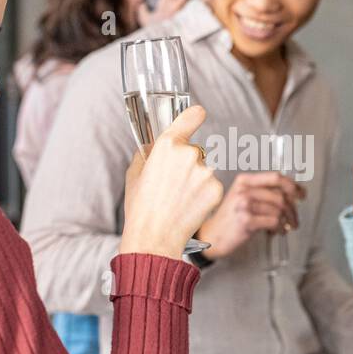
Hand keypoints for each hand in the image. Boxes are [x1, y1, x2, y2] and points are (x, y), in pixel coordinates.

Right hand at [119, 104, 223, 258]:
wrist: (155, 237)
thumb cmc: (141, 207)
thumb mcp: (135, 173)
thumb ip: (147, 153)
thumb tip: (154, 146)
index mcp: (167, 145)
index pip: (192, 116)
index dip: (194, 116)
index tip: (196, 116)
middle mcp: (190, 154)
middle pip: (194, 150)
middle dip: (187, 163)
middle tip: (172, 183)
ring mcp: (206, 172)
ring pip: (203, 169)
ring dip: (196, 179)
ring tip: (179, 198)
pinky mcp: (217, 189)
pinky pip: (211, 185)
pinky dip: (203, 194)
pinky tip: (189, 205)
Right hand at [196, 172, 306, 260]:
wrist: (212, 236)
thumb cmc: (230, 219)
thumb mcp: (243, 199)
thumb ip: (264, 194)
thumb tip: (292, 196)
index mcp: (244, 181)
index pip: (275, 177)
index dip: (292, 185)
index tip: (301, 194)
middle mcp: (244, 190)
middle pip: (280, 195)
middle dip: (292, 209)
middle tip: (294, 220)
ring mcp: (244, 205)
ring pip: (279, 209)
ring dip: (286, 220)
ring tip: (284, 227)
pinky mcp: (246, 220)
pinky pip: (274, 221)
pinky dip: (280, 228)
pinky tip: (277, 232)